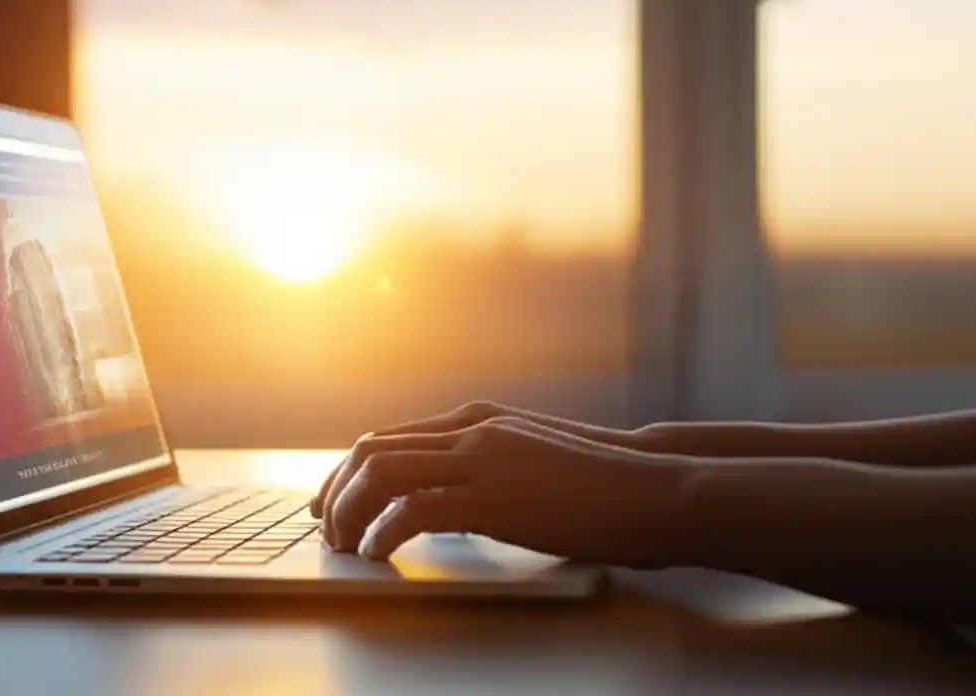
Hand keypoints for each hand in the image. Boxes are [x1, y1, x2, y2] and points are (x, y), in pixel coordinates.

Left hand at [309, 416, 692, 563]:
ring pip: (381, 472)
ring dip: (350, 510)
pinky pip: (413, 510)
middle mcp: (469, 430)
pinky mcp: (492, 495)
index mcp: (475, 421)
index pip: (387, 438)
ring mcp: (479, 458)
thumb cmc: (597, 483)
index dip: (347, 473)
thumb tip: (442, 501)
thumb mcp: (528, 462)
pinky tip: (378, 554)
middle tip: (326, 530)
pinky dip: (383, 532)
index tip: (329, 504)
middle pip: (371, 450)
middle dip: (337, 491)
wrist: (649, 487)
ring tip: (344, 545)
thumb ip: (482, 468)